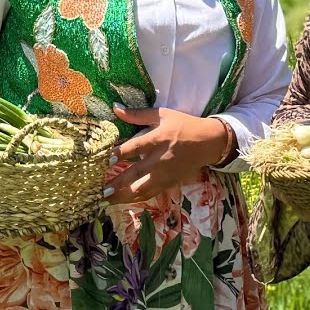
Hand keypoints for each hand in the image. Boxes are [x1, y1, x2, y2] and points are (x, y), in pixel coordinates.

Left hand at [103, 106, 233, 205]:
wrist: (208, 142)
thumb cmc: (184, 125)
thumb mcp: (163, 115)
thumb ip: (137, 114)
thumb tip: (115, 108)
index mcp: (158, 139)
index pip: (136, 147)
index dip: (121, 154)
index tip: (106, 160)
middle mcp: (161, 159)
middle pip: (136, 173)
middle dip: (118, 183)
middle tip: (101, 191)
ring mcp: (165, 174)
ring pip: (142, 189)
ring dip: (123, 196)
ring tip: (106, 201)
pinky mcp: (169, 183)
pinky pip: (150, 194)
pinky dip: (135, 199)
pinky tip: (122, 202)